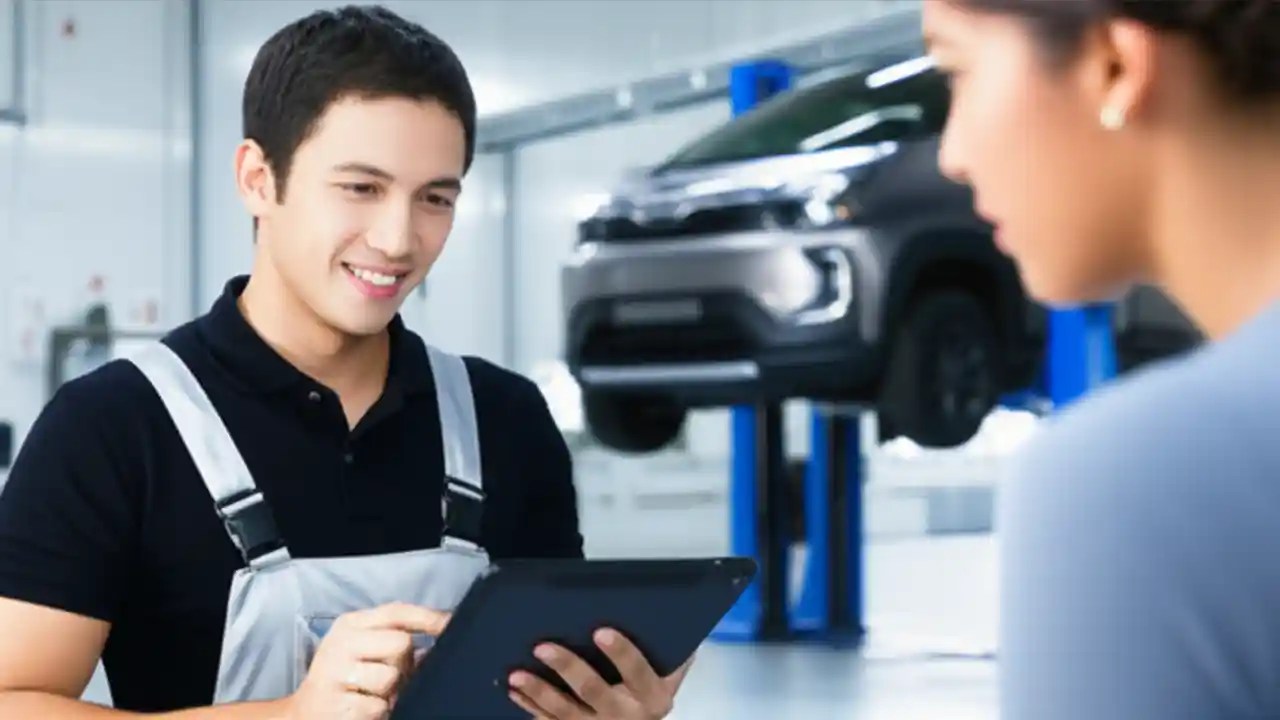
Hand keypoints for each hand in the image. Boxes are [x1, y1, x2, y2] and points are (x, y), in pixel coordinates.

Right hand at [283, 602, 449, 719]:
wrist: (304, 713)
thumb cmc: (344, 678)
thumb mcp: (363, 650)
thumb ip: (395, 638)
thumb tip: (441, 635)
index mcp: (349, 625)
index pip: (396, 611)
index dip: (428, 617)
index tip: (450, 624)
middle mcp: (340, 643)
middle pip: (402, 644)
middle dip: (405, 665)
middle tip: (391, 676)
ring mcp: (334, 674)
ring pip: (391, 678)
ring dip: (391, 693)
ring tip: (374, 694)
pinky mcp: (336, 705)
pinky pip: (379, 707)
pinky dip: (377, 712)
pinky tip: (362, 708)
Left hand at [507, 628, 693, 718]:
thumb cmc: (652, 690)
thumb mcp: (671, 671)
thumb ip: (672, 647)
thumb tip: (669, 608)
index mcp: (654, 698)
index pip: (639, 673)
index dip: (621, 653)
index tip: (601, 631)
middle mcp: (628, 717)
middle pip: (595, 692)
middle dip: (568, 668)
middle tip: (543, 647)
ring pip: (566, 713)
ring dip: (539, 692)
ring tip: (517, 673)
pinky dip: (531, 707)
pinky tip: (515, 691)